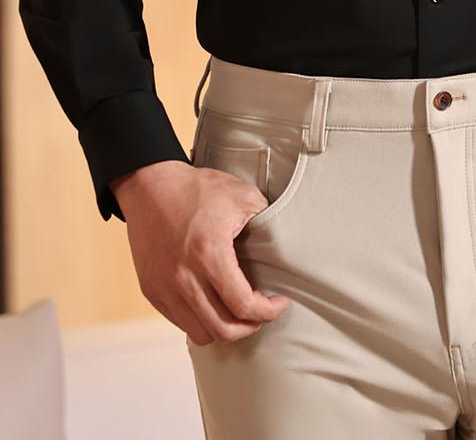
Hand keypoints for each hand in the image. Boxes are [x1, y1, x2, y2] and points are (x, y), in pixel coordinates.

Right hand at [109, 160, 290, 345]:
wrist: (149, 187)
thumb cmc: (196, 190)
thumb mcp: (241, 195)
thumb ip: (266, 218)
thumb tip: (282, 241)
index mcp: (209, 254)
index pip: (243, 305)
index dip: (268, 311)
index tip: (279, 303)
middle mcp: (184, 278)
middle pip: (223, 329)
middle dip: (250, 326)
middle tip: (262, 312)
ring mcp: (164, 288)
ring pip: (201, 333)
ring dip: (225, 329)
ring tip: (238, 312)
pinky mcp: (151, 291)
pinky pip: (181, 323)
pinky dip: (201, 321)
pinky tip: (214, 304)